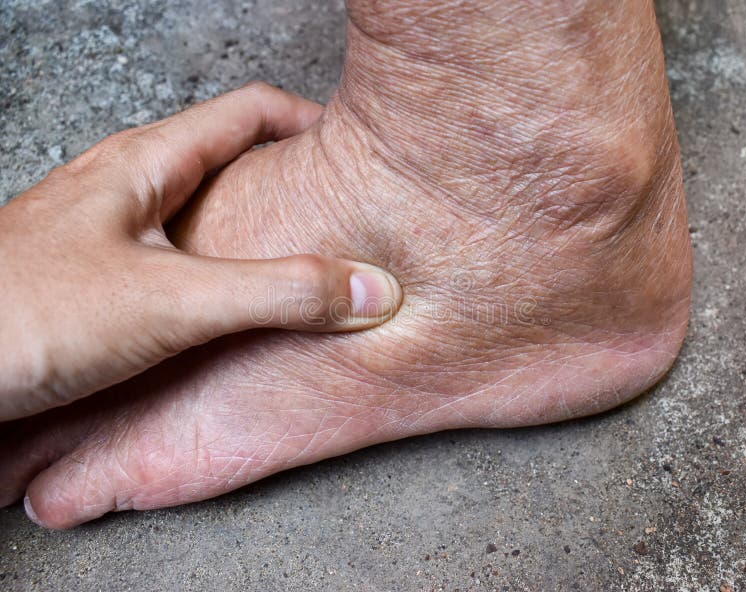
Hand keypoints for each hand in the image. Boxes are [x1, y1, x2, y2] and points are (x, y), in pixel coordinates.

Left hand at [0, 83, 401, 421]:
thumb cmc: (22, 317)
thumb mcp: (171, 301)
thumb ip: (277, 293)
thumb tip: (368, 289)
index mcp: (144, 164)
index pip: (247, 112)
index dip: (308, 122)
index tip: (354, 151)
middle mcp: (125, 189)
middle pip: (228, 160)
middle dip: (288, 181)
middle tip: (337, 216)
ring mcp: (109, 234)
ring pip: (201, 215)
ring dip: (253, 235)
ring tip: (297, 269)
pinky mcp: (98, 281)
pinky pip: (177, 262)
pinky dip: (219, 277)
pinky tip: (230, 316)